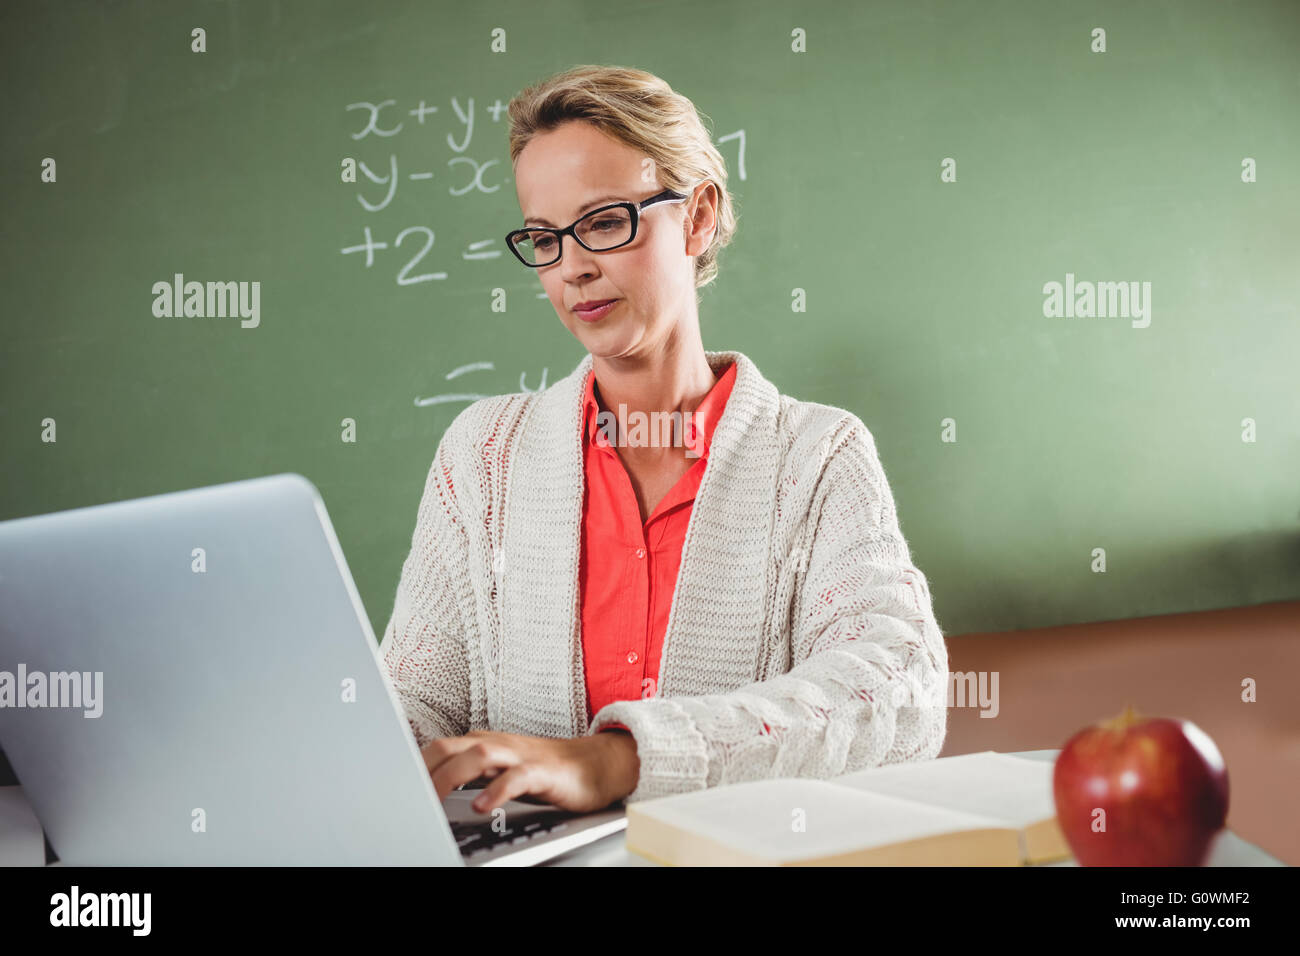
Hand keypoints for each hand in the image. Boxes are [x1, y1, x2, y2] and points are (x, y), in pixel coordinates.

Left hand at [421, 729, 638, 813]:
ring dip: (452, 776)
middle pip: (449, 746)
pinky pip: (516, 778)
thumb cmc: (542, 771)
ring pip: (478, 754)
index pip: (437, 748)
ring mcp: (519, 756)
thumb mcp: (498, 771)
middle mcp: (496, 745)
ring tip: (434, 799)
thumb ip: (468, 776)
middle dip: (424, 769)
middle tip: (405, 795)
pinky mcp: (542, 772)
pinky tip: (483, 807)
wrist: (593, 765)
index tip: (392, 786)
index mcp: (482, 744)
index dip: (413, 765)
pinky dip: (497, 791)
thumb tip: (430, 793)